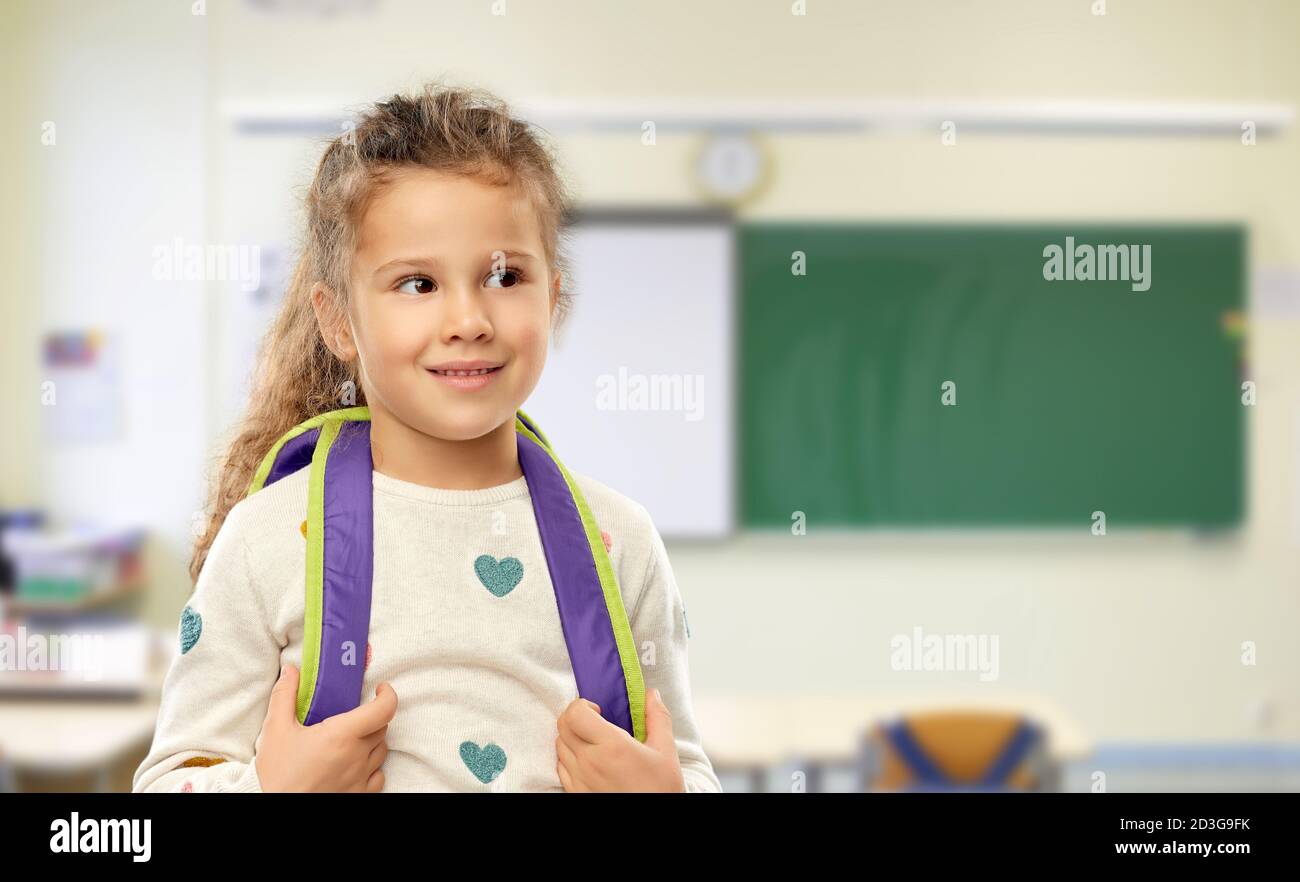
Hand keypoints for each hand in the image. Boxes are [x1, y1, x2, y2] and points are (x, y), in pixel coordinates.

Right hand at [253, 663, 395, 792]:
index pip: (384, 710)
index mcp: (342, 735)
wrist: (272, 806)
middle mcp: (357, 756)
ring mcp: (361, 778)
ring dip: (372, 741)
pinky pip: (378, 777)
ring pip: (381, 751)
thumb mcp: (275, 729)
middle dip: (371, 716)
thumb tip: (291, 671)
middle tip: (352, 716)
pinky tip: (354, 764)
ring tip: (351, 740)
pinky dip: (372, 767)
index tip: (380, 689)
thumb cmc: (277, 773)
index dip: (388, 695)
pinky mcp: (360, 795)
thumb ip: (285, 696)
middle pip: (381, 728)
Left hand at [555, 688, 685, 791]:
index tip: (599, 709)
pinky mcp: (576, 793)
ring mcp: (579, 780)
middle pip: (562, 726)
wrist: (653, 822)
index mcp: (611, 747)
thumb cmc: (660, 789)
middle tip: (595, 720)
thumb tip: (652, 694)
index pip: (574, 714)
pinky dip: (569, 757)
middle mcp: (589, 763)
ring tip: (593, 740)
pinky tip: (588, 759)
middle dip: (576, 716)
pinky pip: (561, 767)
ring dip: (571, 736)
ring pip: (559, 746)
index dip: (582, 704)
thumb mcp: (666, 751)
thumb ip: (658, 718)